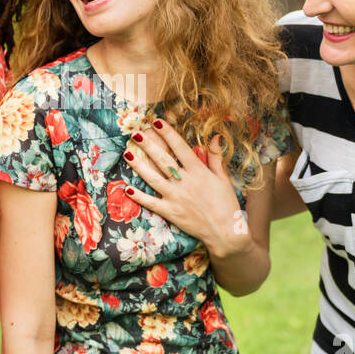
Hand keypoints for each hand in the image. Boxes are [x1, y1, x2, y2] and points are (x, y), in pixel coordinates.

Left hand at [122, 119, 253, 258]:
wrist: (226, 232)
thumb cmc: (227, 204)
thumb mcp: (223, 178)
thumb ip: (216, 157)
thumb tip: (215, 136)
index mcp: (199, 172)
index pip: (181, 148)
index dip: (168, 134)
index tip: (157, 121)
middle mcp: (185, 182)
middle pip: (163, 160)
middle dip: (149, 145)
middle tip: (136, 133)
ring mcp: (176, 198)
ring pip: (153, 178)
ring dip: (139, 166)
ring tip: (127, 153)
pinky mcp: (170, 212)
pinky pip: (151, 203)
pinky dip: (139, 196)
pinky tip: (127, 188)